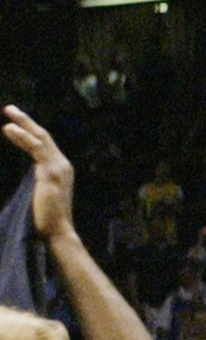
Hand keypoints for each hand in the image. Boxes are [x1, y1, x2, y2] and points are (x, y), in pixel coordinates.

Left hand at [1, 106, 77, 242]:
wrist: (57, 231)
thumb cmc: (45, 218)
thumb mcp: (40, 193)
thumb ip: (35, 180)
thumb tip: (25, 174)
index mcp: (60, 170)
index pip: (45, 145)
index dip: (30, 131)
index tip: (14, 122)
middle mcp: (63, 165)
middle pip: (44, 136)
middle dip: (26, 121)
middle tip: (9, 109)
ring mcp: (59, 168)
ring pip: (40, 138)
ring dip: (23, 123)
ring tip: (8, 112)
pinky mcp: (51, 172)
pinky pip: (36, 148)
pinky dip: (23, 137)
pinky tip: (9, 128)